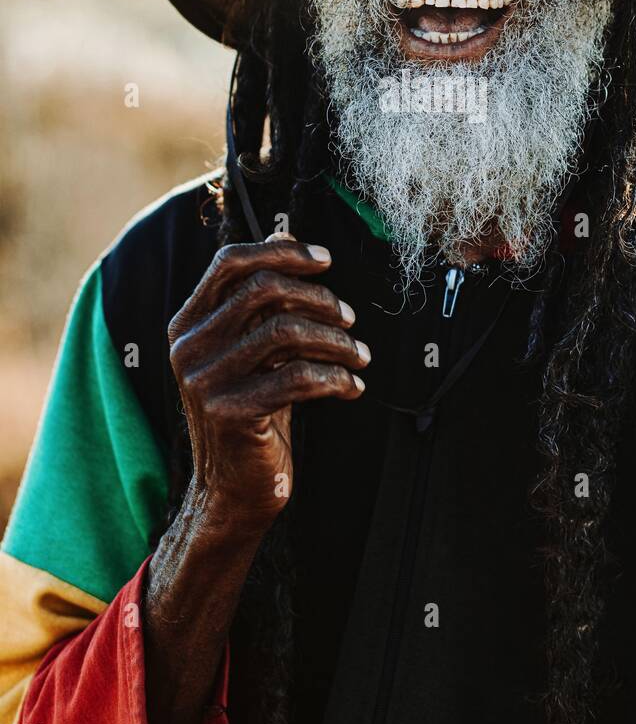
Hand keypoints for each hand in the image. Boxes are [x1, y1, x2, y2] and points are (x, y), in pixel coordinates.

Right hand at [167, 233, 368, 533]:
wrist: (233, 491)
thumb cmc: (253, 412)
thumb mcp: (254, 349)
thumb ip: (262, 299)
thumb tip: (285, 233)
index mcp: (188, 323)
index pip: (230, 261)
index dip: (281, 251)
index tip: (325, 260)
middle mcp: (188, 346)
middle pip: (265, 290)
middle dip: (320, 298)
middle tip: (350, 319)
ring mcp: (205, 380)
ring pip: (286, 331)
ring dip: (336, 340)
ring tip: (359, 356)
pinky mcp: (231, 412)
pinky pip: (298, 377)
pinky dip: (336, 377)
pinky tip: (351, 386)